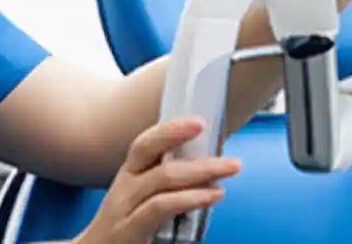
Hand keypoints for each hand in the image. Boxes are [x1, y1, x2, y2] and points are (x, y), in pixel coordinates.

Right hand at [74, 118, 240, 243]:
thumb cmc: (124, 229)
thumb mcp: (140, 202)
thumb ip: (164, 187)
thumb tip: (206, 176)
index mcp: (128, 176)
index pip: (144, 144)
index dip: (169, 129)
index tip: (197, 121)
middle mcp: (123, 186)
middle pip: (146, 150)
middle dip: (180, 136)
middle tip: (213, 133)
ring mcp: (123, 207)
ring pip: (161, 177)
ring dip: (200, 170)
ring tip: (228, 169)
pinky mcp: (129, 229)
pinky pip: (160, 206)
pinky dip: (189, 198)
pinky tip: (211, 196)